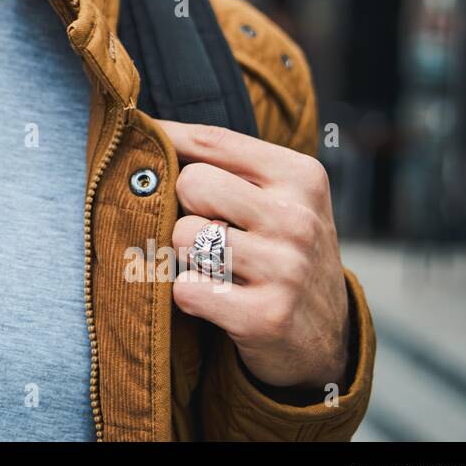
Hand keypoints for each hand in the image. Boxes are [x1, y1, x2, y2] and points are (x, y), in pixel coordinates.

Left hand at [160, 120, 350, 391]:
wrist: (325, 337)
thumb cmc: (281, 251)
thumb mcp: (278, 197)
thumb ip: (225, 163)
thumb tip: (145, 129)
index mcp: (301, 176)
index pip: (212, 140)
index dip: (165, 139)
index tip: (141, 134)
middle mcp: (297, 219)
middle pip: (191, 183)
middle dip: (185, 207)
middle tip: (207, 230)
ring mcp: (285, 269)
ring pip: (183, 236)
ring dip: (186, 255)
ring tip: (216, 267)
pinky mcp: (266, 317)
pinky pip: (185, 289)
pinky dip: (189, 296)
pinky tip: (218, 298)